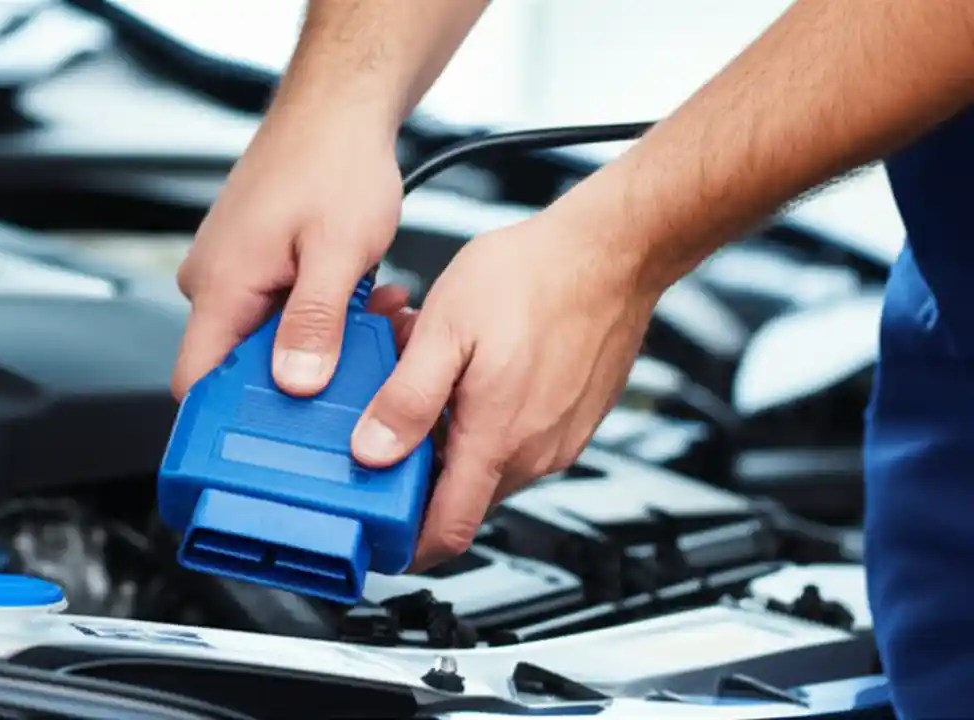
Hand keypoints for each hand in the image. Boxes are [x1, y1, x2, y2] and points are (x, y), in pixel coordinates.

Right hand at [171, 108, 402, 399]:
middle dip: (297, 378)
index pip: (193, 382)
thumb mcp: (339, 251)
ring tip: (365, 318)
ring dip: (317, 343)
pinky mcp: (252, 265)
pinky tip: (356, 300)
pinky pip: (275, 312)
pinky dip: (317, 317)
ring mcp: (231, 273)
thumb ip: (316, 322)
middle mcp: (213, 282)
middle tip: (350, 366)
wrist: (336, 110)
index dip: (225, 421)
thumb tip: (296, 382)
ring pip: (264, 342)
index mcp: (220, 285)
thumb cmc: (333, 161)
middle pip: (235, 369)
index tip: (270, 442)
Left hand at [349, 207, 659, 569]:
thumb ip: (406, 400)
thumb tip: (372, 453)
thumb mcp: (446, 332)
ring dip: (449, 435)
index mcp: (496, 440)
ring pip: (486, 462)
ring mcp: (558, 440)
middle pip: (460, 495)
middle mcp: (533, 453)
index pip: (446, 531)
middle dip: (418, 466)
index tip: (379, 537)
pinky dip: (482, 418)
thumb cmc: (535, 279)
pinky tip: (470, 369)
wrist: (611, 251)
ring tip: (431, 377)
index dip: (406, 545)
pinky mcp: (572, 420)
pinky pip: (515, 439)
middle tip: (390, 419)